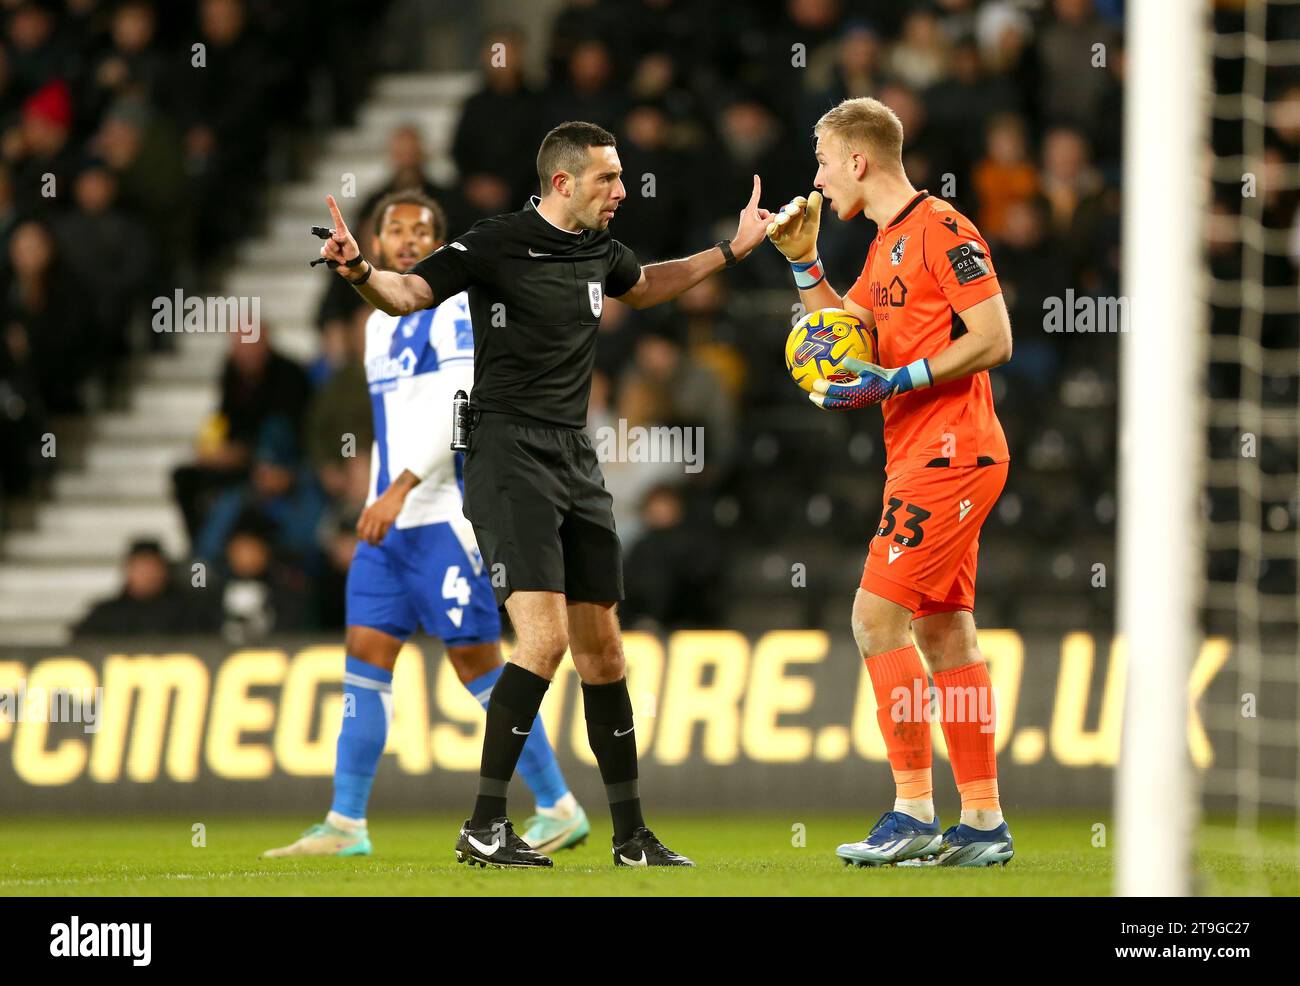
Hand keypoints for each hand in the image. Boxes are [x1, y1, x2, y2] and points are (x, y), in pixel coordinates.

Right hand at [320, 195, 366, 280]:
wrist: (351, 266)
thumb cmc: (353, 253)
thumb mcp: (351, 244)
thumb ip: (344, 238)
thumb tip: (335, 237)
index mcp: (341, 231)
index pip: (336, 217)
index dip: (332, 206)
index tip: (328, 196)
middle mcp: (334, 236)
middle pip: (328, 239)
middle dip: (336, 247)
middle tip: (343, 250)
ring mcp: (330, 244)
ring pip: (326, 247)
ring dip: (335, 254)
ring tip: (342, 256)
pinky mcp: (326, 252)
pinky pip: (323, 253)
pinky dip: (331, 258)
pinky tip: (337, 259)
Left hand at [356, 484, 406, 544]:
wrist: (395, 493)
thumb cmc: (386, 500)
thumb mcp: (374, 506)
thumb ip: (370, 515)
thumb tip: (369, 526)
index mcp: (366, 512)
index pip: (359, 528)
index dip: (361, 536)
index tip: (364, 540)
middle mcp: (371, 516)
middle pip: (366, 534)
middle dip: (368, 541)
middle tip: (372, 544)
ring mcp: (380, 518)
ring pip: (374, 535)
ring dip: (375, 542)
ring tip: (378, 544)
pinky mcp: (388, 520)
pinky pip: (383, 533)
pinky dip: (383, 538)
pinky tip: (383, 539)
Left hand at [730, 175, 771, 258]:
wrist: (740, 247)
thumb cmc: (750, 237)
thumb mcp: (764, 227)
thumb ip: (772, 219)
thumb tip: (777, 215)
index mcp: (750, 209)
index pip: (755, 194)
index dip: (757, 185)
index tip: (756, 176)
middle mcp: (748, 211)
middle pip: (764, 211)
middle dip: (767, 219)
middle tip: (762, 228)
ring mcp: (748, 217)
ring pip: (763, 217)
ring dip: (765, 223)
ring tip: (759, 232)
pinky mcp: (748, 222)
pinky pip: (760, 221)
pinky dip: (762, 226)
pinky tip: (758, 233)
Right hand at [766, 191, 822, 262]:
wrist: (803, 251)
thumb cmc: (808, 234)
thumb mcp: (813, 220)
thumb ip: (814, 206)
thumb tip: (814, 193)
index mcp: (797, 210)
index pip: (798, 203)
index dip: (799, 202)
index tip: (802, 204)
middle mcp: (787, 216)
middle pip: (787, 210)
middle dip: (790, 209)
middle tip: (795, 210)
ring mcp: (780, 226)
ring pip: (778, 219)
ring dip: (781, 219)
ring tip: (784, 220)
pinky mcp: (775, 236)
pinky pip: (771, 231)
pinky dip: (771, 229)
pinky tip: (772, 227)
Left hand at [809, 357, 930, 409]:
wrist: (893, 385)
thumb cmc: (881, 375)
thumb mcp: (868, 368)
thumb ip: (855, 364)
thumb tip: (842, 359)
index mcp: (855, 393)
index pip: (835, 392)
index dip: (824, 389)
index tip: (815, 383)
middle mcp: (853, 401)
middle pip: (832, 404)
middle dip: (820, 401)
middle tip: (810, 395)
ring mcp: (855, 404)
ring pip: (836, 406)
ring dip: (825, 402)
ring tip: (815, 397)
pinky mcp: (858, 403)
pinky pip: (842, 403)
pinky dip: (833, 400)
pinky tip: (830, 393)